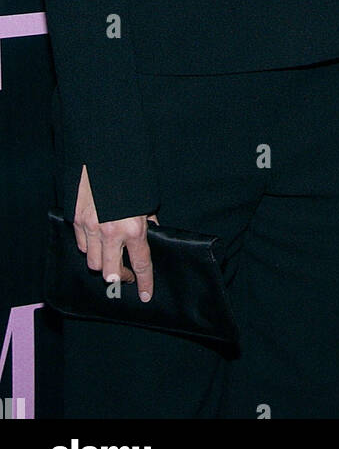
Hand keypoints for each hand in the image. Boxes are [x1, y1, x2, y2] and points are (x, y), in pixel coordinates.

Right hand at [73, 164, 157, 300]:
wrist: (104, 153)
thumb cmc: (130, 175)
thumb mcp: (147, 199)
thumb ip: (148, 219)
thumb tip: (152, 231)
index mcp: (133, 228)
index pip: (140, 264)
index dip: (145, 281)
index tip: (147, 294)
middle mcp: (111, 232)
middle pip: (109, 272)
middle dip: (118, 275)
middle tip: (125, 272)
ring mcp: (90, 227)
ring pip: (93, 261)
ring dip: (102, 260)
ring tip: (110, 252)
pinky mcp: (76, 219)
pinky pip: (81, 244)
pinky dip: (89, 246)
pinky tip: (97, 238)